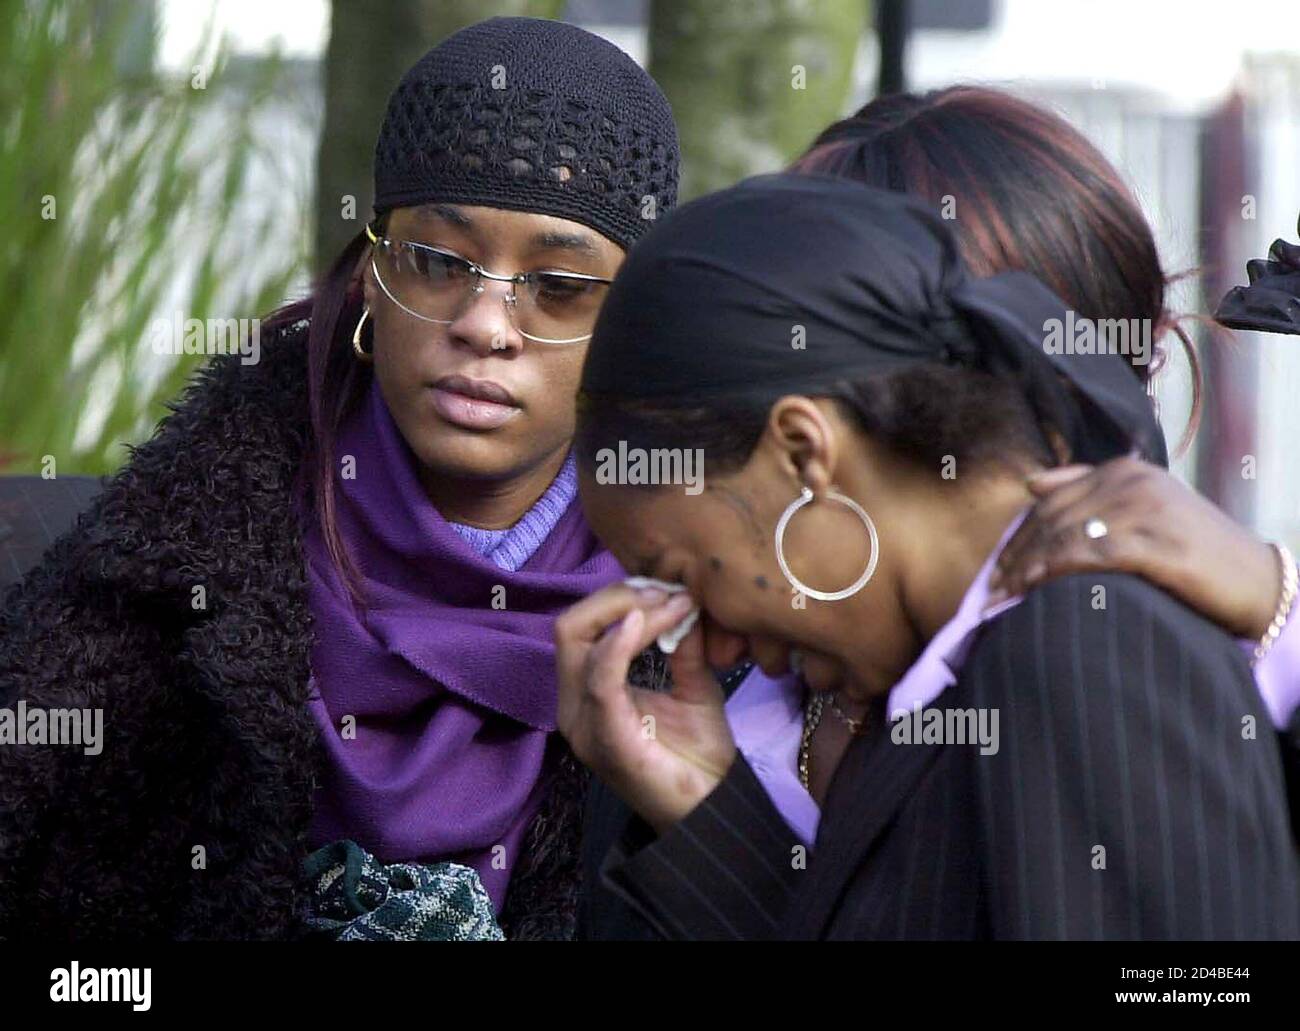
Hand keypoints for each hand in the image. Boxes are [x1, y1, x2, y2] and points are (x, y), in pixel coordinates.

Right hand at [556, 584, 736, 834]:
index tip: (669, 587)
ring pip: (578, 642)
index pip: (581, 626)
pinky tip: (649, 623)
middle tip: (667, 593)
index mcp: (588, 693)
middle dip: (618, 598)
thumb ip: (682, 644)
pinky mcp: (604, 740)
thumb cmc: (698, 755)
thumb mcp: (693, 684)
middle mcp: (574, 707)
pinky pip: (599, 679)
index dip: (620, 597)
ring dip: (628, 614)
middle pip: (570, 627)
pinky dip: (621, 643)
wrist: (713, 811)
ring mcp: (584, 725)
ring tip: (672, 606)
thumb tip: (683, 595)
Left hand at [989, 455, 1279, 638]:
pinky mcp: (1154, 542)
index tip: (995, 568)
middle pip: (1051, 518)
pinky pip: (1086, 553)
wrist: (1259, 581)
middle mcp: (1132, 481)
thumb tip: (1031, 484)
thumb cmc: (1196, 552)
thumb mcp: (1144, 510)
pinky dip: (1051, 571)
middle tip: (988, 589)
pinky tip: (1031, 590)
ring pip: (1063, 535)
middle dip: (1015, 555)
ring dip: (1024, 568)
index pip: (1050, 501)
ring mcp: (1144, 509)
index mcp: (1125, 470)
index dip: (1018, 536)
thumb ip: (1090, 492)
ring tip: (1000, 598)